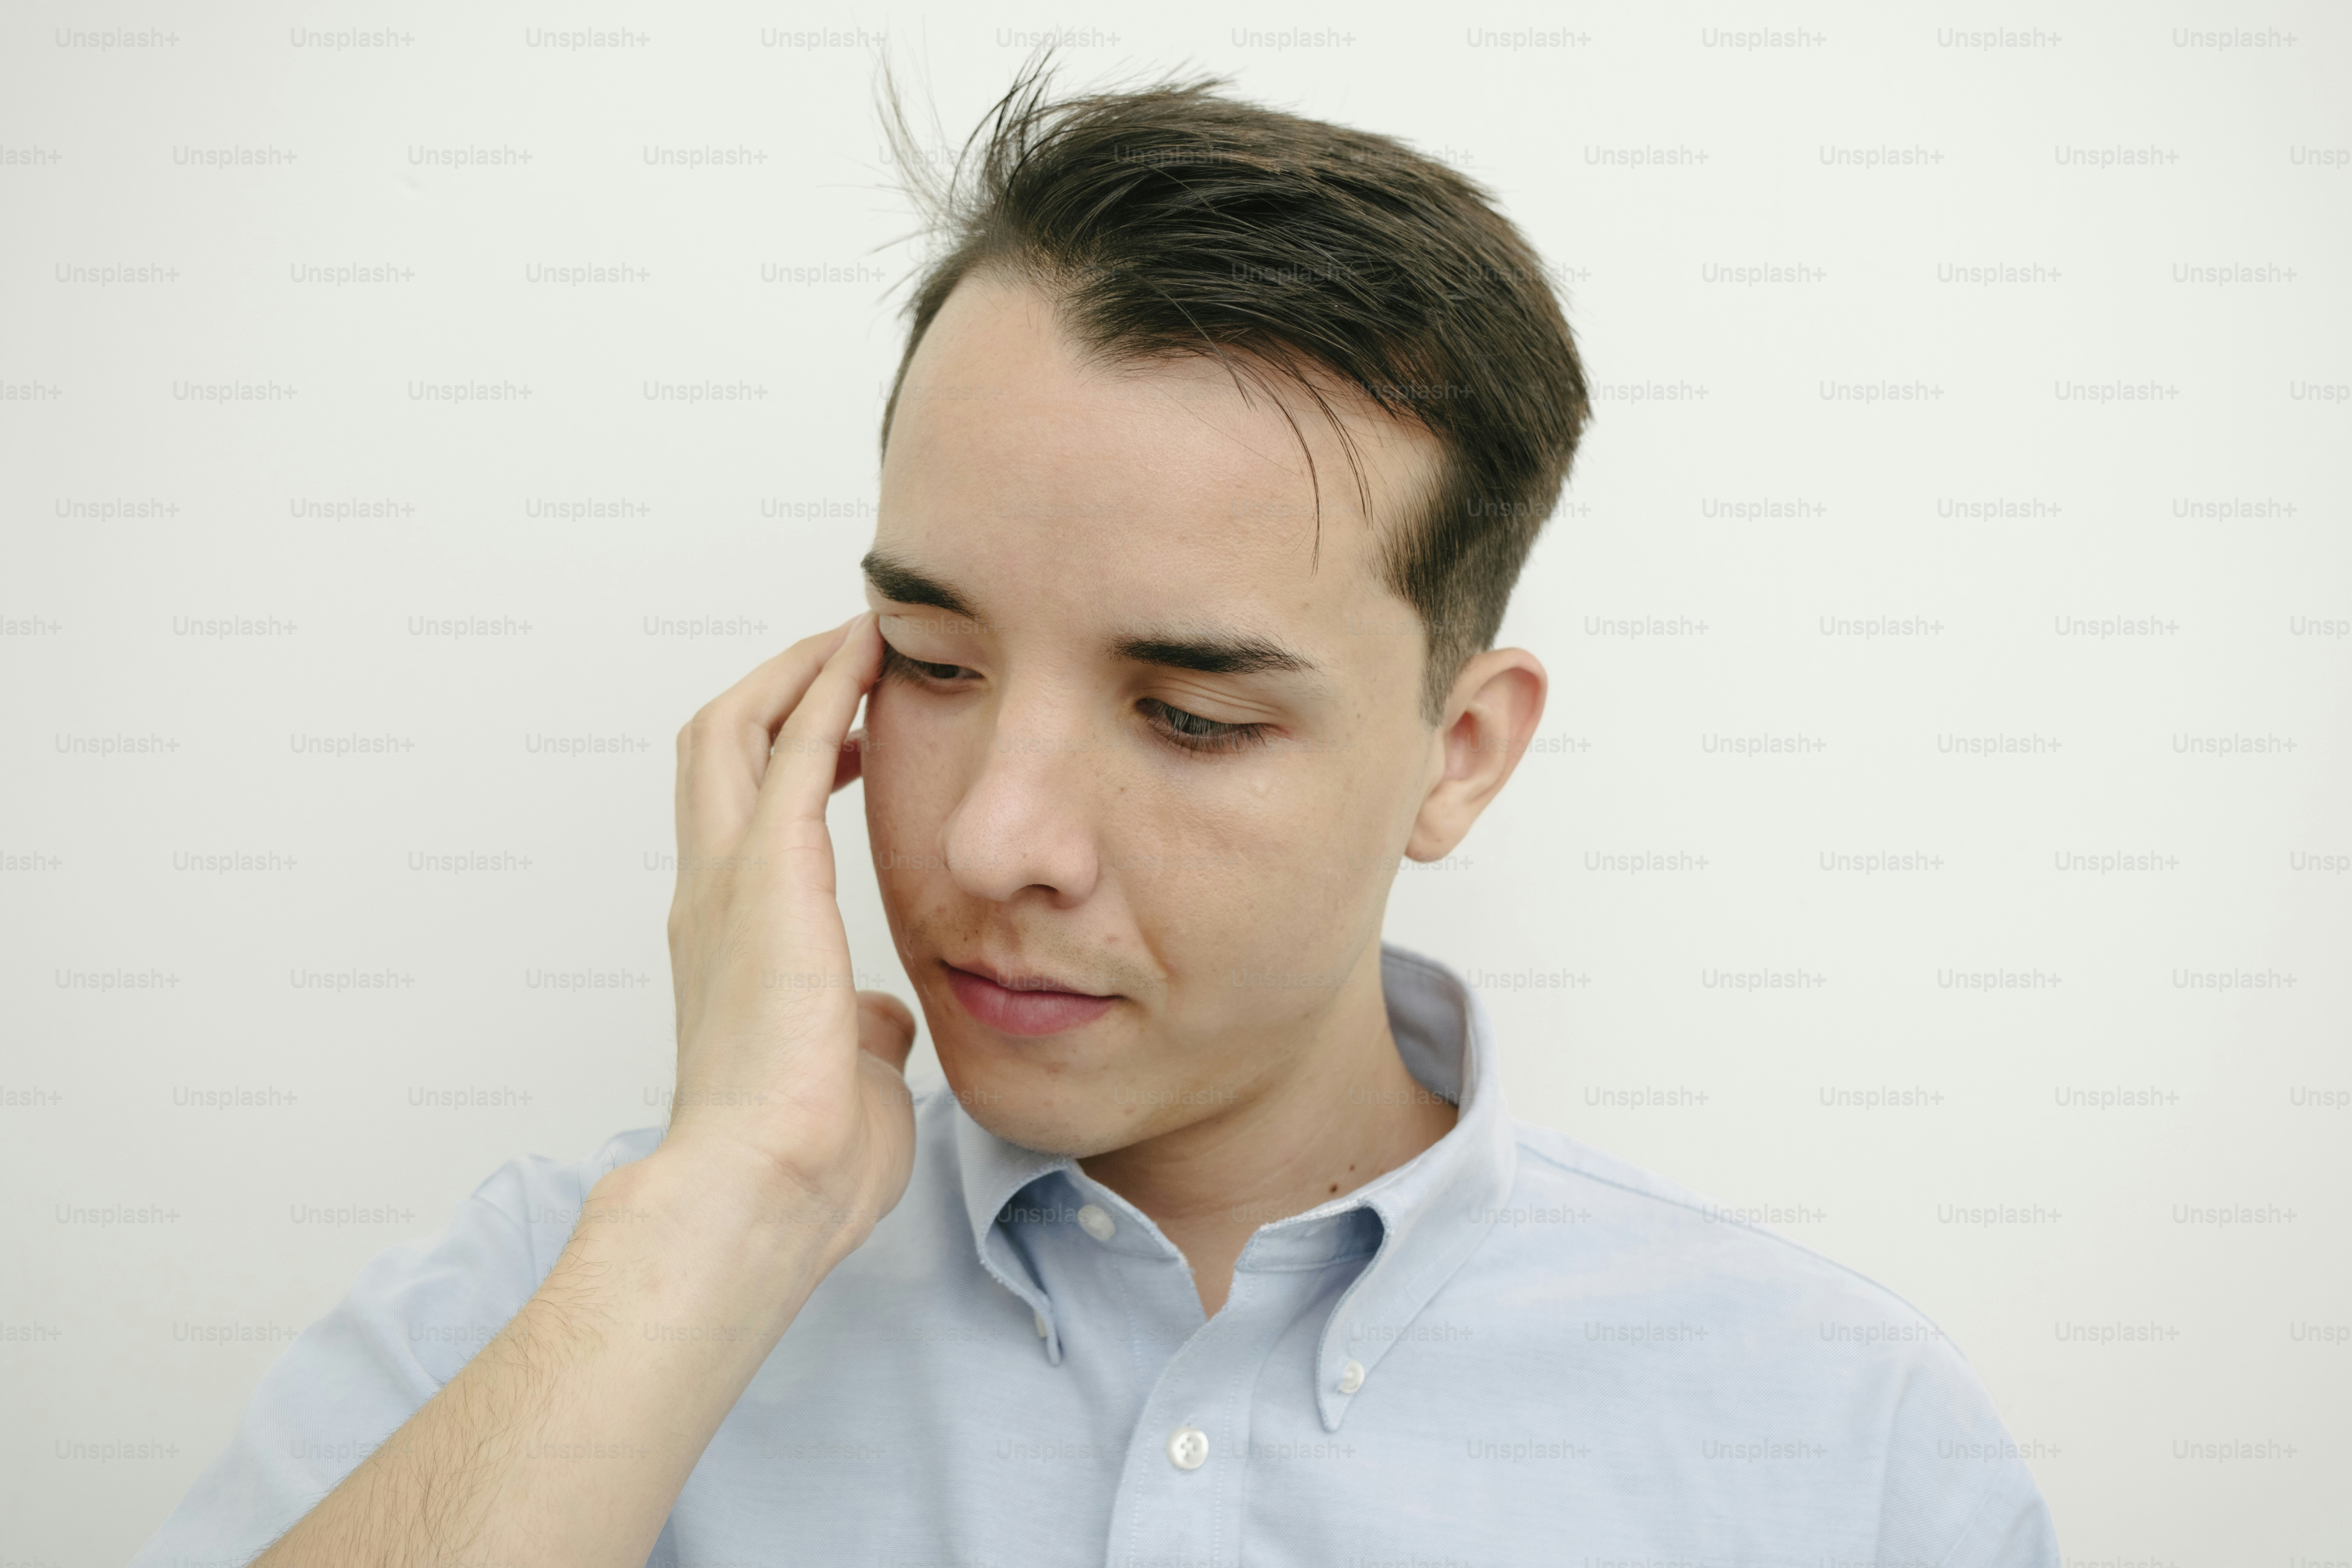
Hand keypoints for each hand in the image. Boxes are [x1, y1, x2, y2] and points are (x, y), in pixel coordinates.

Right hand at [656, 613, 916, 1254]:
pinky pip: (790, 749)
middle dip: (777, 685)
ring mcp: (729, 884)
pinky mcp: (767, 879)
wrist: (761, 1193)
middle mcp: (710, 897)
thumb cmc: (804, 1159)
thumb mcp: (843, 1075)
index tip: (852, 725)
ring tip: (858, 636)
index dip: (786, 753)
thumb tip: (880, 1027)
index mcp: (728, 943)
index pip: (738, 812)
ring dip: (796, 671)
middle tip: (846, 653)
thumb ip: (856, 1034)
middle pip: (714, 745)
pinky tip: (868, 655)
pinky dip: (826, 691)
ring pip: (734, 727)